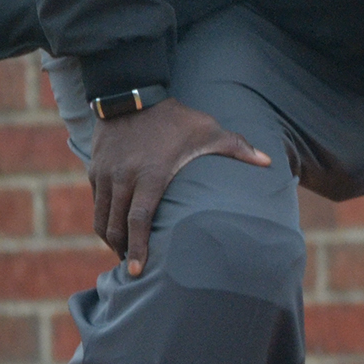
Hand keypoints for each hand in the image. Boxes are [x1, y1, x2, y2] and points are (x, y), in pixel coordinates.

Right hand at [89, 98, 271, 276]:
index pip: (139, 220)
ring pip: (101, 216)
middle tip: (134, 267)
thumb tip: (269, 162)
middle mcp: (122, 178)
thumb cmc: (176, 117)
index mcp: (150, 175)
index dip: (138, 248)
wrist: (131, 93)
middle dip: (122, 250)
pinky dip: (104, 218)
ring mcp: (105, 174)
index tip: (138, 270)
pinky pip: (96, 201)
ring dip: (110, 237)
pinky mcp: (94, 168)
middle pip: (114, 226)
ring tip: (124, 252)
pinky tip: (116, 226)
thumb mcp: (209, 131)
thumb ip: (238, 148)